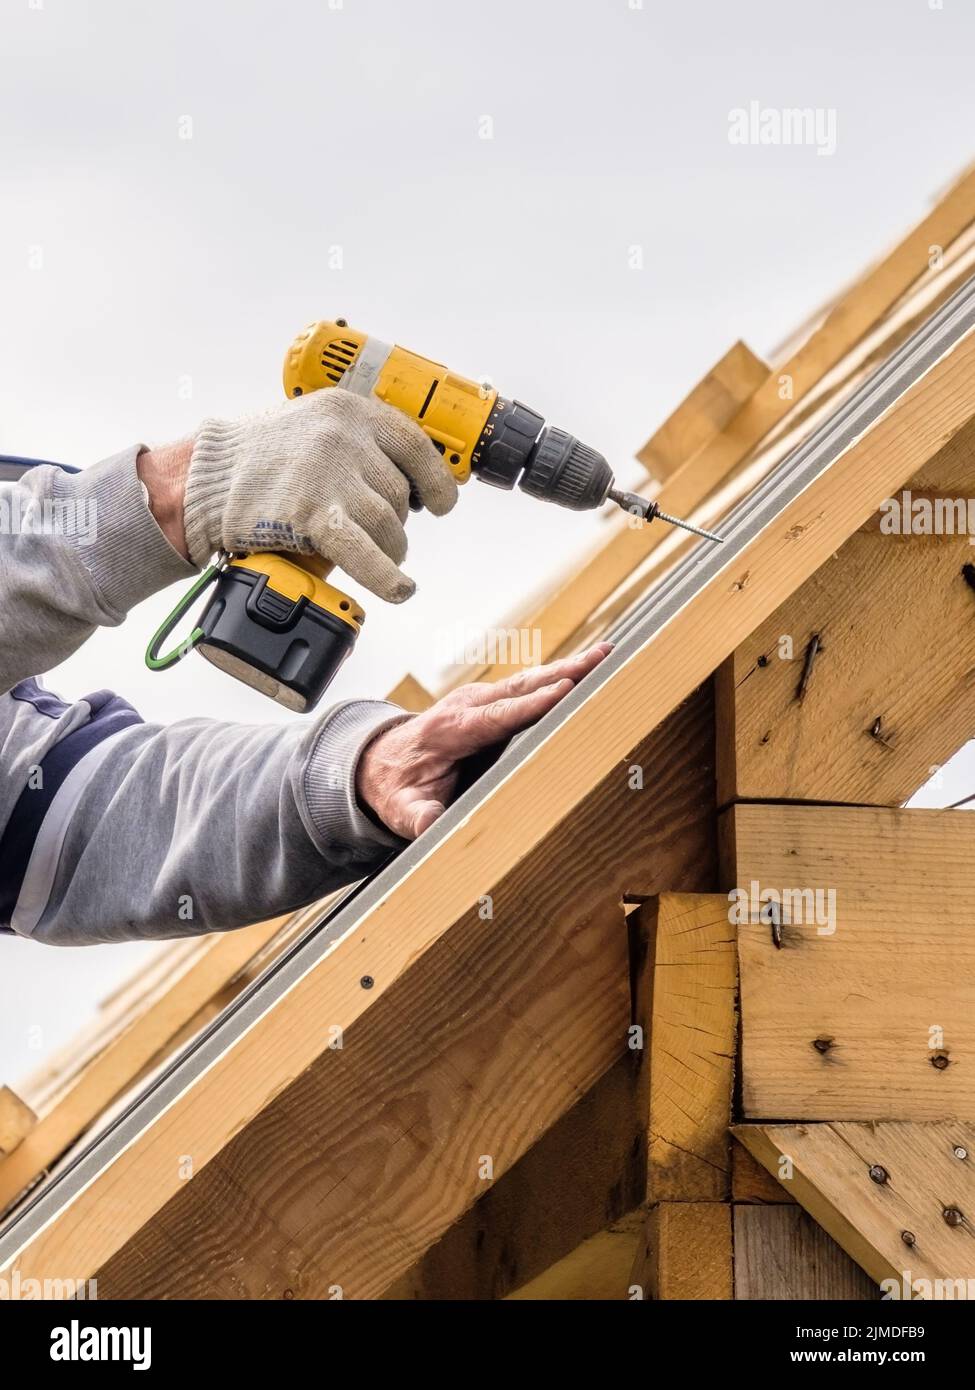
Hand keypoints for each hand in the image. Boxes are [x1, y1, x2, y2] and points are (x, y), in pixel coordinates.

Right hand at [139, 390, 457, 601]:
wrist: (206, 479)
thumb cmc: (264, 459)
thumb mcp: (317, 427)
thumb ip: (361, 445)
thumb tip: (416, 485)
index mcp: (349, 410)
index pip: (415, 444)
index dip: (436, 480)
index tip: (441, 503)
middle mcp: (343, 436)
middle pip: (398, 493)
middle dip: (393, 523)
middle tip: (373, 533)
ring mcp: (327, 473)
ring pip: (388, 524)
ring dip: (389, 550)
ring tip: (376, 558)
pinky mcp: (310, 512)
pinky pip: (364, 551)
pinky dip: (386, 575)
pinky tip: (400, 589)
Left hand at [356, 644, 613, 838]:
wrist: (383, 761)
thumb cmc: (397, 785)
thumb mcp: (401, 807)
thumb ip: (416, 815)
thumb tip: (430, 824)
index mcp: (450, 729)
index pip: (497, 716)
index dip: (531, 704)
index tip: (564, 690)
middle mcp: (468, 705)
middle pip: (521, 688)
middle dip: (562, 673)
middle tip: (601, 658)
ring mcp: (480, 698)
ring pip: (529, 680)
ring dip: (568, 667)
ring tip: (606, 654)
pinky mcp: (491, 700)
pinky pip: (528, 686)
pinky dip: (558, 675)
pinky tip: (588, 667)